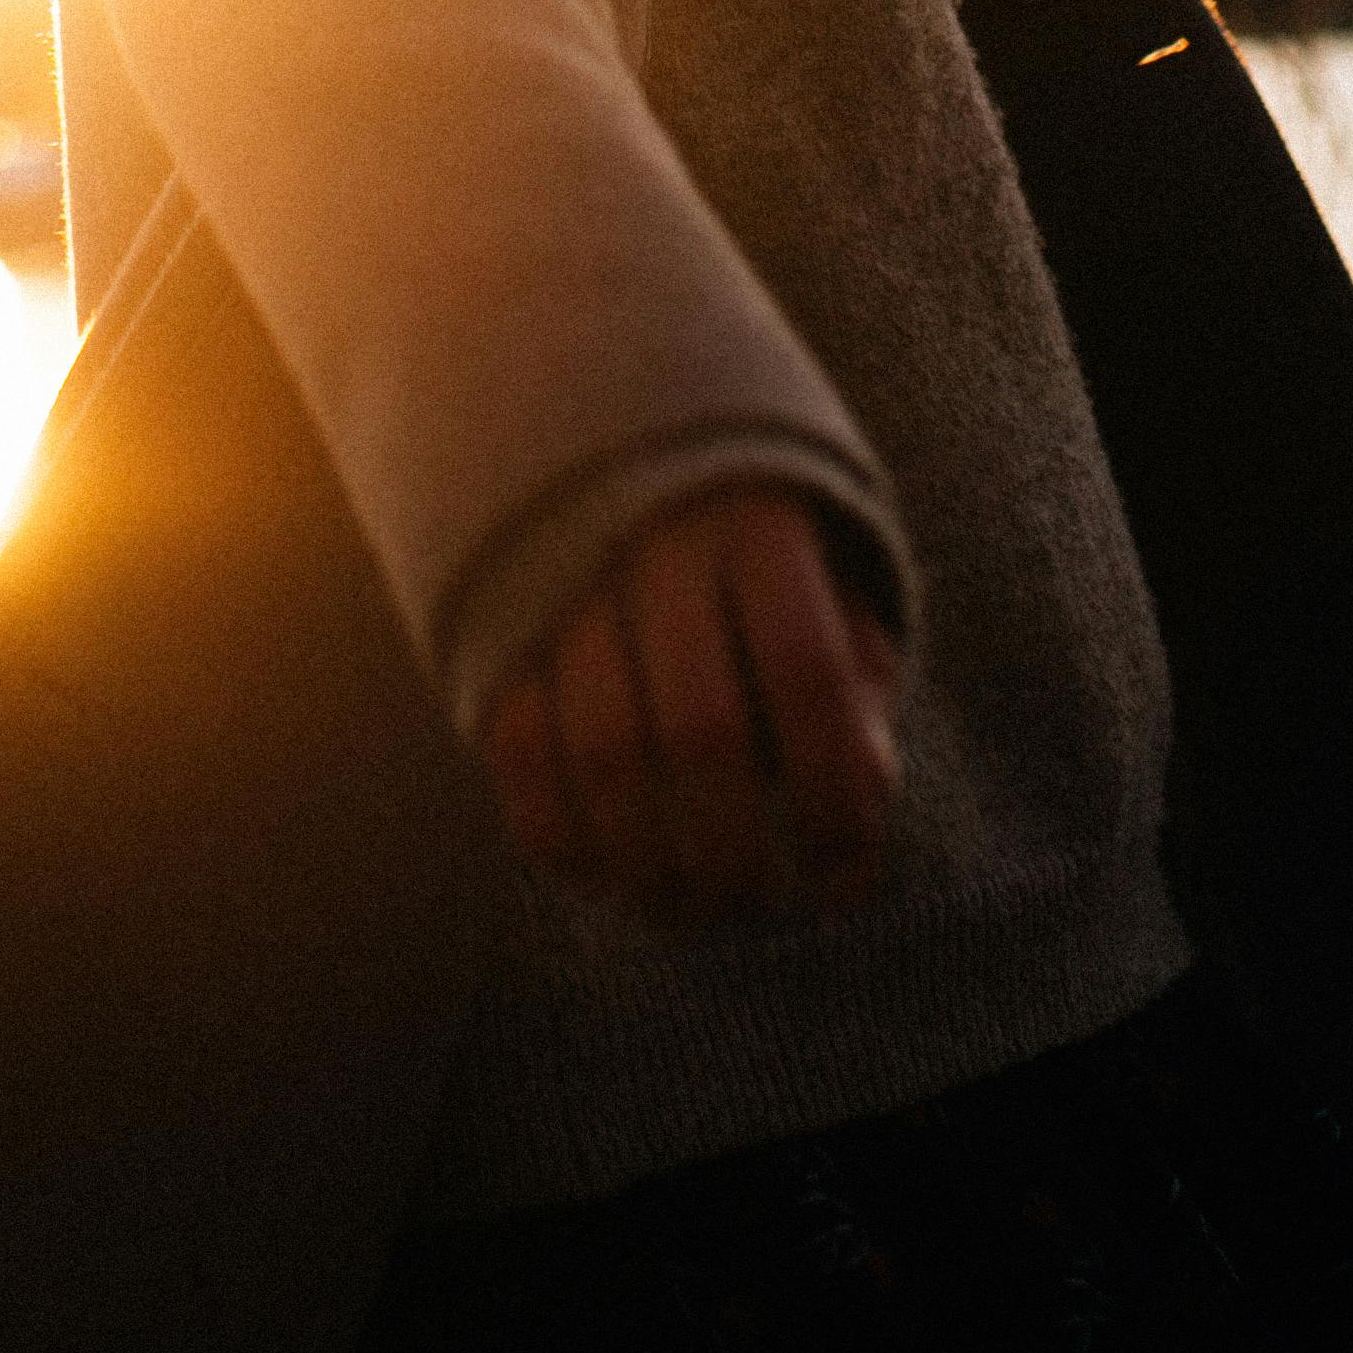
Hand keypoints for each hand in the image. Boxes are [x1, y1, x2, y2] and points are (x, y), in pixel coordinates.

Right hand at [479, 483, 903, 925]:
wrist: (590, 443)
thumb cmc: (743, 549)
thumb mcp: (823, 582)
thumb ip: (855, 685)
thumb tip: (859, 822)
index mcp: (757, 518)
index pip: (805, 671)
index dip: (832, 791)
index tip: (842, 875)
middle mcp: (655, 540)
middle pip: (703, 729)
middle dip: (737, 851)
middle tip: (757, 904)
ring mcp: (564, 583)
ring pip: (605, 755)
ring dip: (652, 866)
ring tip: (689, 909)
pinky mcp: (494, 627)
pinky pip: (519, 755)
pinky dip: (563, 839)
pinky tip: (606, 878)